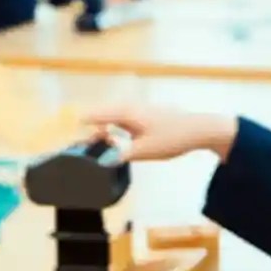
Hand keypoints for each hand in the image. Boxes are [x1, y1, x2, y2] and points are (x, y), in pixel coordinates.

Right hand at [82, 106, 237, 162]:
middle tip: (83, 151)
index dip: (80, 129)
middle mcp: (127, 107)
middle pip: (99, 117)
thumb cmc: (173, 136)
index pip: (93, 116)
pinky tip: (115, 144)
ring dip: (103, 133)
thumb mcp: (144, 151)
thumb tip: (101, 163)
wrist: (199, 129)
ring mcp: (135, 110)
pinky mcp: (142, 116)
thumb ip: (120, 156)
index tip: (71, 144)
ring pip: (109, 119)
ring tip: (98, 149)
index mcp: (125, 112)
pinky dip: (113, 132)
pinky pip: (120, 121)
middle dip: (90, 133)